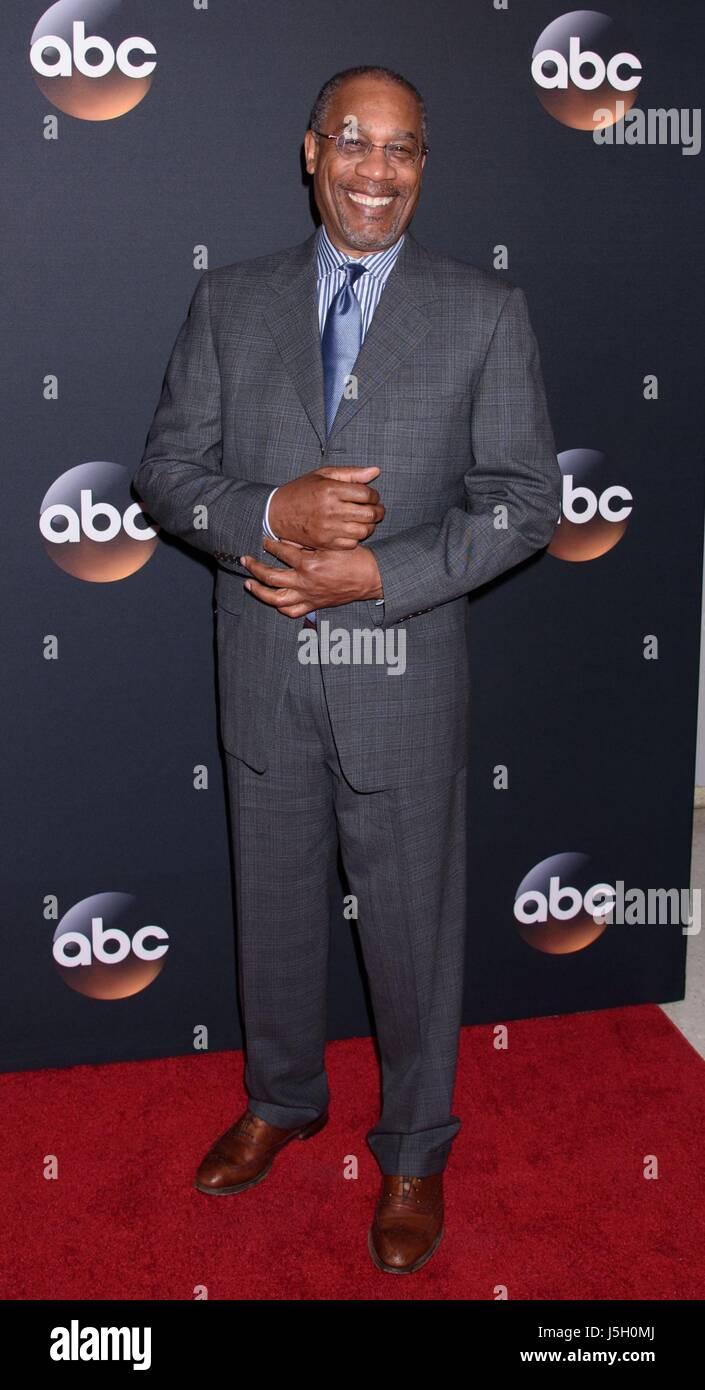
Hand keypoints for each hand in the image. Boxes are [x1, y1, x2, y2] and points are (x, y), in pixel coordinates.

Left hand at [241, 537, 383, 617]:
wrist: (370, 577)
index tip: (264, 540)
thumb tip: (286, 541)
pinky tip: (273, 601)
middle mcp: (305, 582)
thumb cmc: (354, 558)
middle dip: (254, 567)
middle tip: (245, 560)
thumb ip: (307, 544)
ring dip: (259, 591)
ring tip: (248, 584)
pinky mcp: (314, 605)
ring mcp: (308, 596)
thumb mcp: (330, 544)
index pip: (281, 552)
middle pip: (270, 577)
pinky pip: (292, 611)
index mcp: (308, 564)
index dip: (270, 544)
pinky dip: (280, 607)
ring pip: (275, 598)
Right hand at [268, 466, 383, 549]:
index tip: (372, 496)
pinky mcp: (325, 543)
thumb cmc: (302, 491)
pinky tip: (352, 530)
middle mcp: (330, 510)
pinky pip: (352, 544)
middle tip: (376, 509)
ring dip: (369, 525)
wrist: (277, 513)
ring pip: (363, 531)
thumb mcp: (323, 475)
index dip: (374, 495)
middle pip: (369, 514)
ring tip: (365, 520)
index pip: (367, 494)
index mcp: (331, 490)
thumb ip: (351, 473)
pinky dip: (356, 537)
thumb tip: (376, 471)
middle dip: (378, 511)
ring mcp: (328, 529)